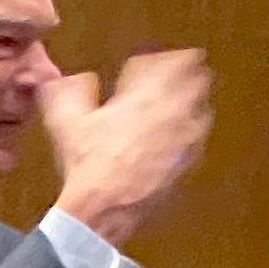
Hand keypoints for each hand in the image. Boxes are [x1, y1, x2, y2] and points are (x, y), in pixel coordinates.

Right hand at [40, 48, 212, 247]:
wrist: (104, 209)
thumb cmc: (90, 163)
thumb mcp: (66, 122)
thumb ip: (68, 91)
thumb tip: (75, 80)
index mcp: (153, 93)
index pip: (185, 60)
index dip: (171, 58)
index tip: (155, 64)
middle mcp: (179, 111)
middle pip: (200, 80)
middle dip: (184, 79)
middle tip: (166, 84)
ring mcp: (188, 139)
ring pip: (202, 110)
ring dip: (188, 107)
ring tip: (167, 114)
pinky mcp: (189, 165)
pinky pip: (196, 141)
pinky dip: (185, 138)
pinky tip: (164, 146)